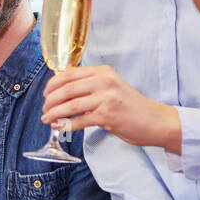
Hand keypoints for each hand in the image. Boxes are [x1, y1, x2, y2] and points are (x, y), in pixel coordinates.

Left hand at [40, 65, 179, 151]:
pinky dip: (66, 125)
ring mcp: (106, 98)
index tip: (45, 95)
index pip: (69, 74)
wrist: (155, 120)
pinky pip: (80, 120)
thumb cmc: (131, 106)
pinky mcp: (108, 115)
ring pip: (70, 105)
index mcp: (103, 72)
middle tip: (44, 110)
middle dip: (50, 100)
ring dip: (54, 113)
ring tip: (47, 119)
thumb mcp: (111, 88)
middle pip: (66, 89)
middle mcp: (104, 81)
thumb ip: (90, 86)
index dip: (52, 85)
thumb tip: (62, 94)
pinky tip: (60, 127)